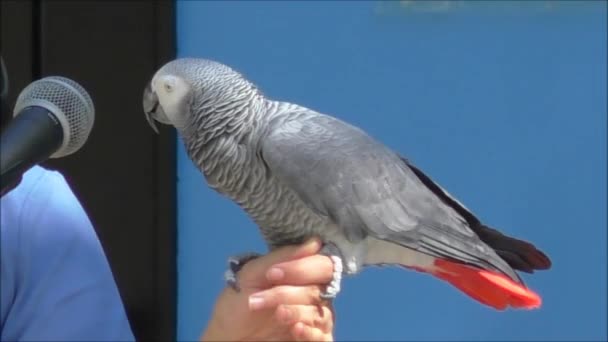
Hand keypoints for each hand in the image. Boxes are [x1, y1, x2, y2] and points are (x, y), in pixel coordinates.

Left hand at [200, 238, 334, 340]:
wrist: (226, 337)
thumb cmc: (237, 304)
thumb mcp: (251, 275)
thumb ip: (282, 257)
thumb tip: (315, 242)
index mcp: (303, 276)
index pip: (322, 265)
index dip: (302, 267)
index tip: (273, 273)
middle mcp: (313, 296)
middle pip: (320, 289)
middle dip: (289, 292)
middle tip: (260, 298)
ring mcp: (314, 320)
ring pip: (321, 313)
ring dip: (295, 311)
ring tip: (276, 314)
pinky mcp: (313, 339)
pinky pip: (323, 337)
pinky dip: (311, 333)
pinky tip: (296, 329)